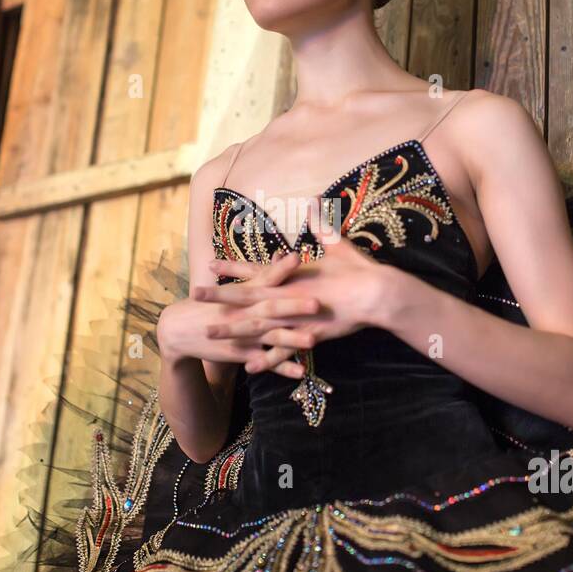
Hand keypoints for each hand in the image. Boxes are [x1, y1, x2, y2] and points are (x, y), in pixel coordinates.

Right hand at [158, 250, 320, 378]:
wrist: (179, 329)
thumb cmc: (211, 303)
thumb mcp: (235, 286)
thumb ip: (263, 273)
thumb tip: (283, 255)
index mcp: (244, 293)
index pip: (264, 278)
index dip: (280, 269)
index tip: (299, 258)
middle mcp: (244, 312)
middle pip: (271, 308)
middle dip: (293, 306)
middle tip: (317, 303)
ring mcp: (243, 335)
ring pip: (270, 337)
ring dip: (291, 340)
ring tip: (313, 341)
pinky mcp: (242, 354)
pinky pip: (266, 362)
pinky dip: (282, 367)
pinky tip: (301, 372)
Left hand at [195, 229, 391, 372]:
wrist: (378, 293)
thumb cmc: (360, 269)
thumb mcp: (338, 244)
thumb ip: (322, 227)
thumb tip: (313, 203)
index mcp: (293, 274)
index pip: (256, 269)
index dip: (232, 268)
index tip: (211, 264)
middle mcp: (289, 295)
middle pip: (247, 296)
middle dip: (219, 296)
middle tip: (194, 296)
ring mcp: (297, 317)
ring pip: (257, 325)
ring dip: (232, 330)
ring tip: (208, 334)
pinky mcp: (309, 335)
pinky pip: (283, 350)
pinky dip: (266, 359)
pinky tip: (248, 367)